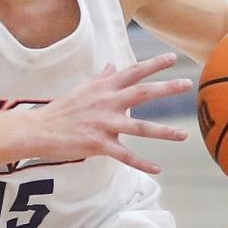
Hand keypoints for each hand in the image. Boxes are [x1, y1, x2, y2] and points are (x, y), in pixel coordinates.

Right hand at [32, 53, 191, 175]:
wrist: (39, 130)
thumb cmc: (62, 110)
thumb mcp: (83, 89)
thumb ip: (101, 78)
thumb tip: (112, 65)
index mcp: (104, 88)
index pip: (133, 72)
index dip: (153, 64)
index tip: (172, 58)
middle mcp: (107, 103)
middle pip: (142, 93)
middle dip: (166, 88)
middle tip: (187, 84)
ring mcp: (104, 124)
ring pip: (140, 127)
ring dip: (163, 131)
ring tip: (183, 134)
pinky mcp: (99, 144)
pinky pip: (125, 155)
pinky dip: (142, 163)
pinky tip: (157, 169)